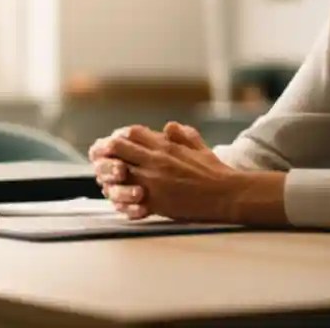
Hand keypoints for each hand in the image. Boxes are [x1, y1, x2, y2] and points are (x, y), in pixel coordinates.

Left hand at [89, 122, 235, 221]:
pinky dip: (122, 201)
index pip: (132, 133)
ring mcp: (153, 183)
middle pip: (119, 150)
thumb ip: (182, 135)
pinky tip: (120, 202)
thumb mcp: (198, 146)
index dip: (121, 136)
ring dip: (111, 177)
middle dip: (109, 153)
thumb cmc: (214, 171)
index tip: (117, 141)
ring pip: (119, 175)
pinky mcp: (156, 203)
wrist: (226, 195)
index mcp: (165, 147)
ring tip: (107, 181)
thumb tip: (168, 126)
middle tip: (104, 159)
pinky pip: (129, 201)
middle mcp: (155, 162)